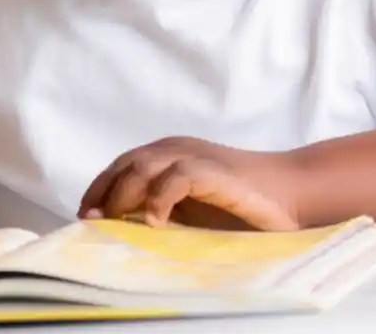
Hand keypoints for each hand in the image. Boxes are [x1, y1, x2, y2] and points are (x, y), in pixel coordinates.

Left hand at [79, 137, 302, 230]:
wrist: (291, 194)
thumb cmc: (239, 207)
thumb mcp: (190, 207)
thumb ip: (158, 207)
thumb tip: (117, 226)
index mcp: (167, 154)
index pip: (120, 166)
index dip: (99, 188)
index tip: (84, 215)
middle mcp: (176, 149)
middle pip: (125, 164)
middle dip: (104, 193)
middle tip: (93, 222)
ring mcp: (196, 157)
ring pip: (144, 166)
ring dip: (125, 195)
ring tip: (116, 222)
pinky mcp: (215, 172)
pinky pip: (178, 178)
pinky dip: (161, 198)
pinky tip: (156, 223)